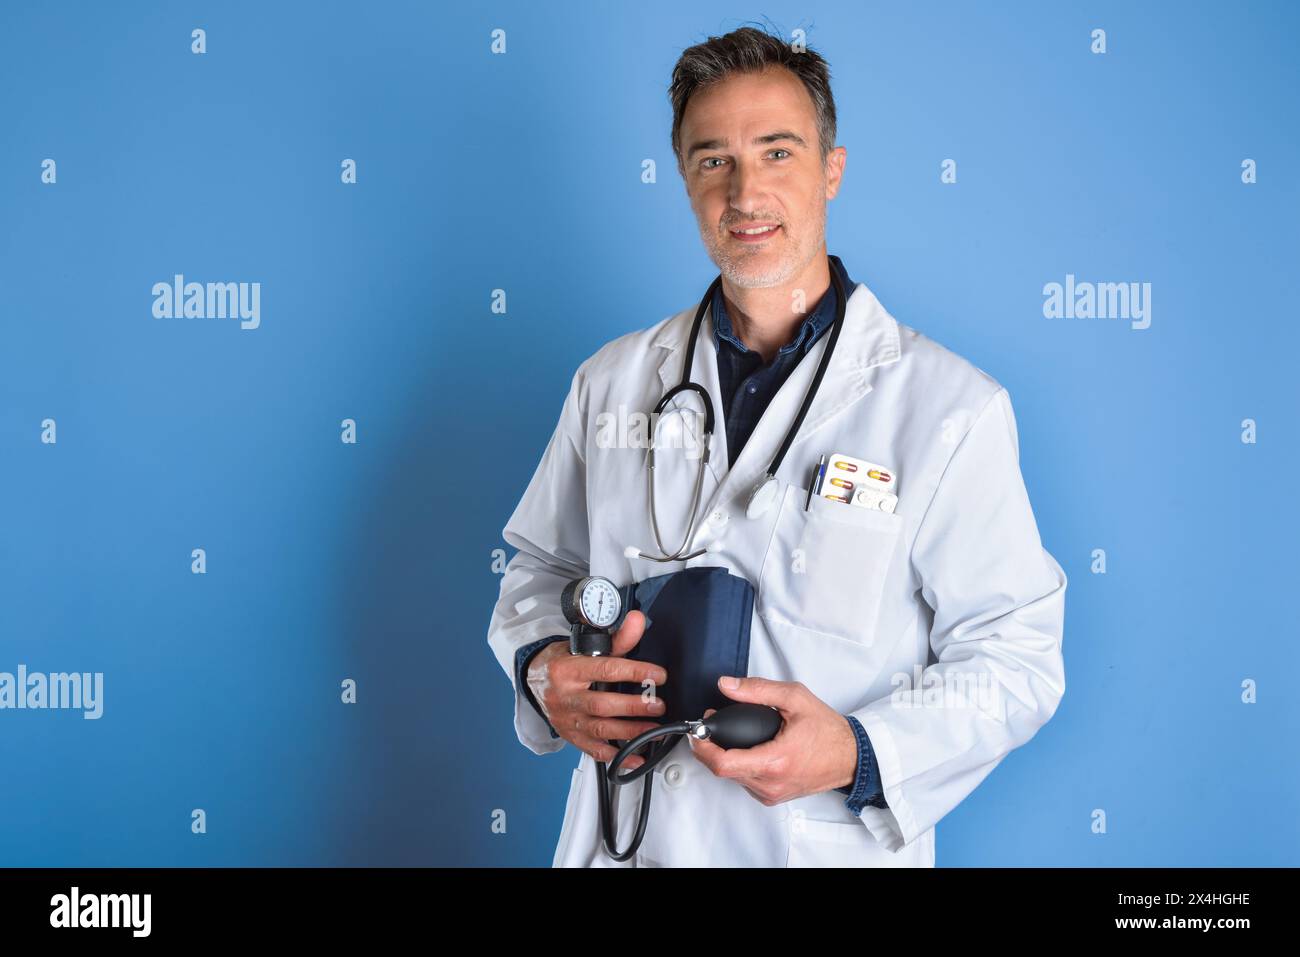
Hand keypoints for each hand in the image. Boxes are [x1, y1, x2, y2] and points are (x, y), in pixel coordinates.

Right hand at [527, 611, 667, 768]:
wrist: (533, 679)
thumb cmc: (562, 661)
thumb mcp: (584, 646)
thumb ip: (616, 638)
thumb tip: (637, 620)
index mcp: (568, 669)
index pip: (605, 670)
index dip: (634, 672)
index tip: (659, 675)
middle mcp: (565, 696)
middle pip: (601, 704)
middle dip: (633, 707)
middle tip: (658, 705)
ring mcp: (567, 719)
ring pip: (599, 730)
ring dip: (630, 732)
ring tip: (654, 730)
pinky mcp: (570, 736)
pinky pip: (594, 750)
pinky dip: (618, 756)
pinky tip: (637, 757)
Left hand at [687, 676, 856, 805]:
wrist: (851, 756)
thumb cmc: (828, 731)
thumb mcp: (795, 698)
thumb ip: (758, 690)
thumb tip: (727, 685)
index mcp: (775, 761)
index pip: (723, 764)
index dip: (703, 748)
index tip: (698, 732)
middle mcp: (771, 784)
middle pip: (723, 770)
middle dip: (711, 747)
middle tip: (712, 725)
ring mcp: (772, 794)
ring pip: (732, 777)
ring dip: (725, 756)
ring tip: (731, 734)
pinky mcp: (773, 797)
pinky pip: (745, 782)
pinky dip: (739, 765)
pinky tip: (747, 749)